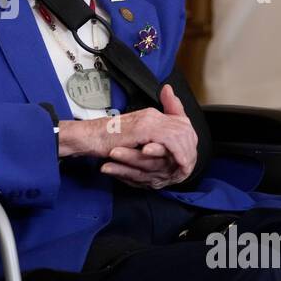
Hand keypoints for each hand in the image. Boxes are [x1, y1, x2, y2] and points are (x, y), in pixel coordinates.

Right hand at [61, 85, 196, 187]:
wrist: (90, 137)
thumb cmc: (106, 140)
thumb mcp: (132, 138)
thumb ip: (149, 139)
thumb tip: (161, 150)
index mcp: (150, 115)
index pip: (179, 120)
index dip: (188, 137)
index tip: (189, 153)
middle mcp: (152, 115)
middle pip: (184, 126)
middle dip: (190, 145)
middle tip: (190, 161)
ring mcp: (149, 120)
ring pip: (180, 133)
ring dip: (186, 151)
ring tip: (186, 165)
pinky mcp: (145, 129)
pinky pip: (170, 140)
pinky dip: (178, 153)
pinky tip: (180, 164)